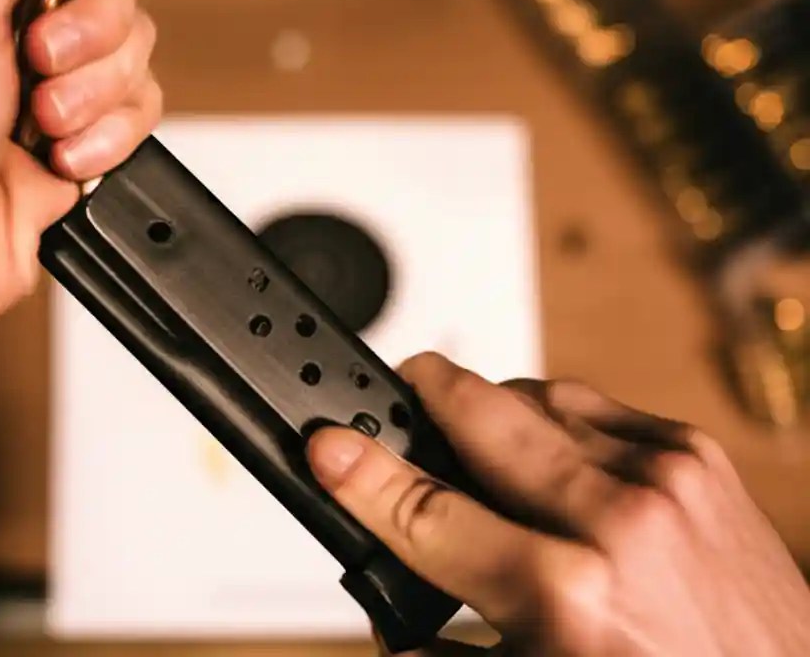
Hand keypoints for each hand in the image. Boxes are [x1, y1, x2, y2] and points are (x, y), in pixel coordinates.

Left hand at [0, 0, 160, 338]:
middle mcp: (7, 19)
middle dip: (92, 30)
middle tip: (39, 59)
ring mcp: (44, 83)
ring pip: (135, 51)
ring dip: (94, 95)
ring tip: (37, 124)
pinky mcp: (75, 139)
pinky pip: (138, 114)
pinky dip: (105, 140)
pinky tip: (56, 161)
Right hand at [306, 353, 809, 655]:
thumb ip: (447, 655)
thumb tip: (392, 620)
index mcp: (564, 594)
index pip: (430, 511)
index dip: (363, 474)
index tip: (325, 444)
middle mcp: (616, 521)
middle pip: (480, 415)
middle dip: (425, 394)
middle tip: (395, 391)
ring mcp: (664, 477)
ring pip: (535, 395)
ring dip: (493, 408)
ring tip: (472, 438)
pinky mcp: (696, 455)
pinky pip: (592, 404)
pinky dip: (554, 418)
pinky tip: (546, 452)